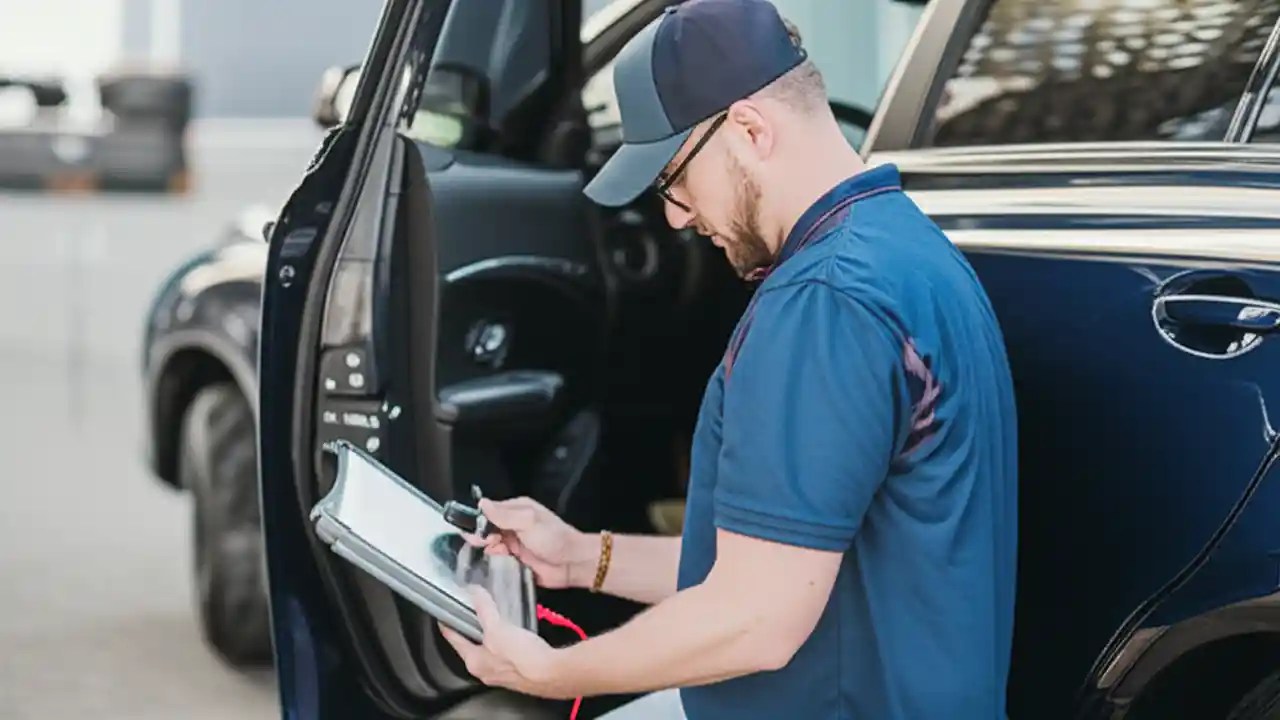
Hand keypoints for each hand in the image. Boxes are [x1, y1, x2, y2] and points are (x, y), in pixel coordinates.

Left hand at [439, 586, 573, 699]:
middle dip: (471, 630)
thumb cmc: (521, 657)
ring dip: (491, 636)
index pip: (453, 639)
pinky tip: (515, 634)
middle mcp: (485, 671)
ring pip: (490, 651)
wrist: (551, 673)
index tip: (443, 616)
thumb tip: (474, 592)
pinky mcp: (519, 672)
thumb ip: (484, 609)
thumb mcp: (497, 627)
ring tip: (495, 620)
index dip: (447, 625)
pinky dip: (506, 643)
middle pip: (471, 646)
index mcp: (474, 661)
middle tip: (471, 613)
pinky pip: (506, 654)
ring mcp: (502, 673)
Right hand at [466, 497, 597, 589]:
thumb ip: (504, 515)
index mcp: (516, 509)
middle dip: (481, 536)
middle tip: (482, 544)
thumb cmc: (552, 538)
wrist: (571, 563)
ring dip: (488, 549)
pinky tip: (496, 563)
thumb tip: (481, 503)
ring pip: (490, 545)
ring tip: (495, 553)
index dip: (478, 520)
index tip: (473, 530)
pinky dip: (494, 562)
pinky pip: (497, 560)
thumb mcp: (528, 521)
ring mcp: (513, 543)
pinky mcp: (515, 561)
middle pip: (486, 529)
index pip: (489, 511)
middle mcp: (512, 525)